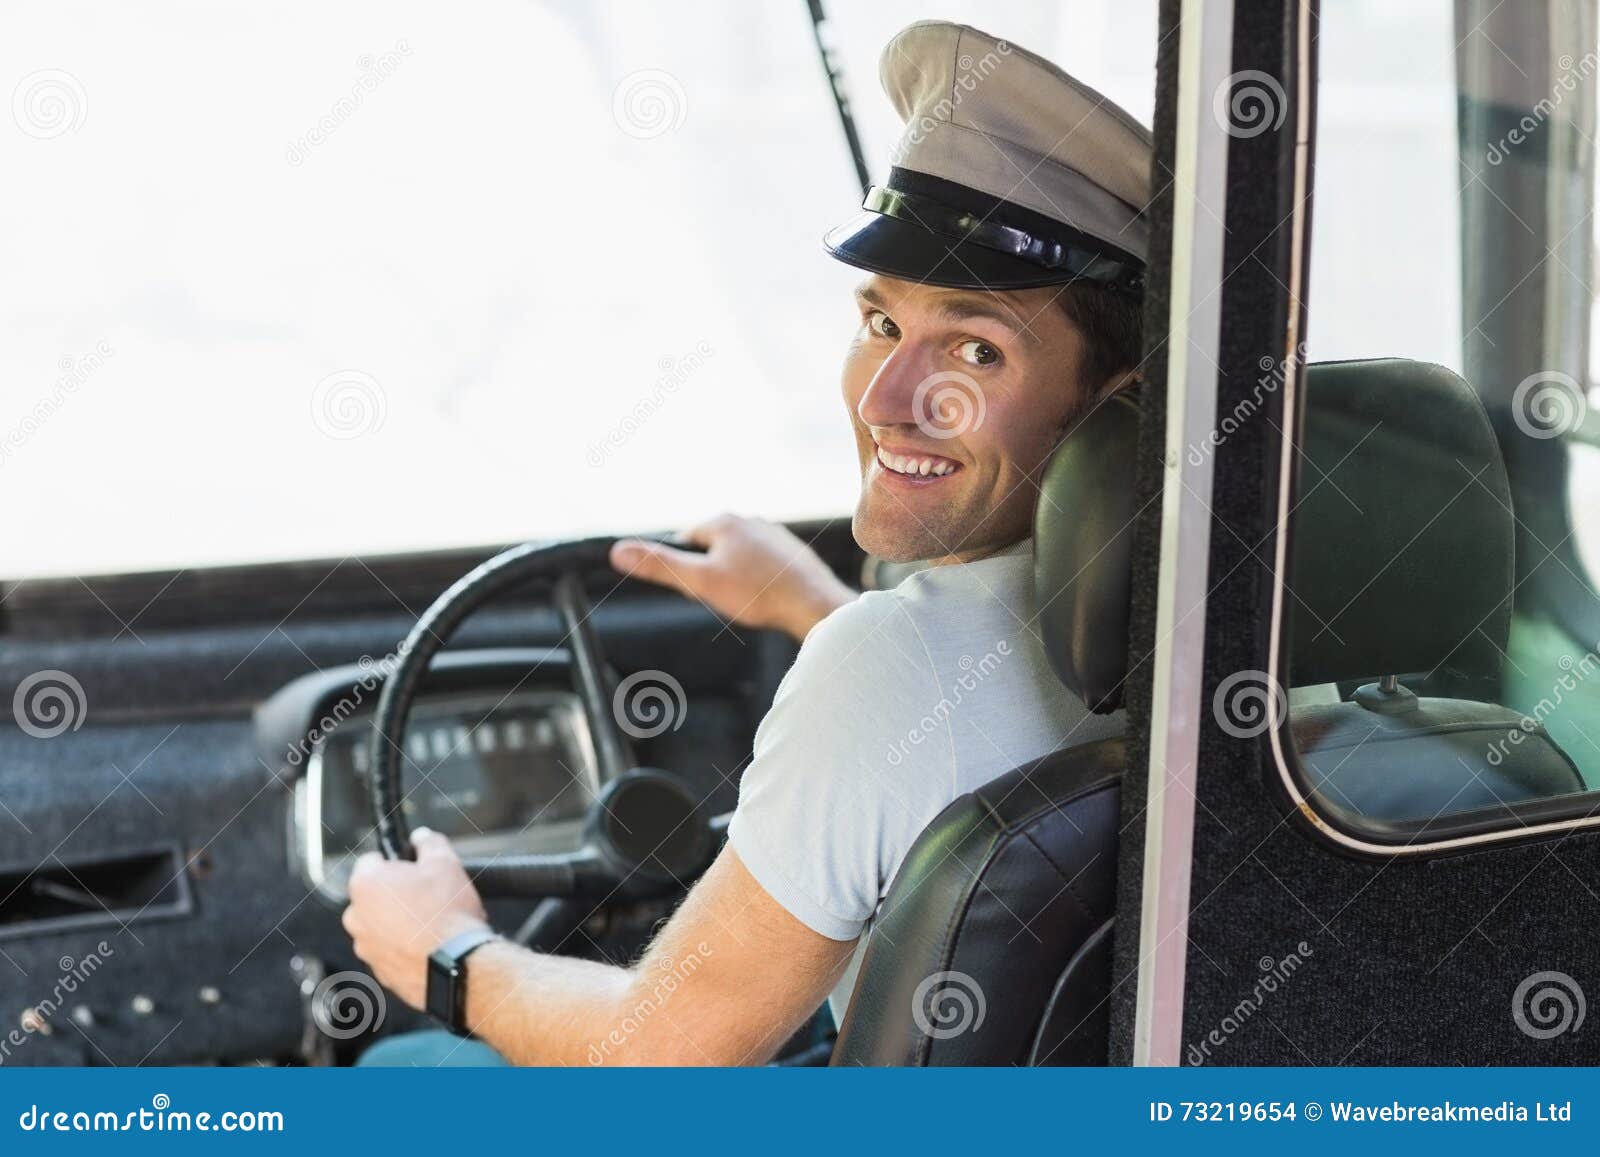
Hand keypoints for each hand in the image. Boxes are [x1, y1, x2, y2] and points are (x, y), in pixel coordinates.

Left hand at [342, 828, 490, 1009]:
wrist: (457, 965)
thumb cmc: (447, 914)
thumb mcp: (445, 863)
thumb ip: (429, 843)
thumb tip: (423, 837)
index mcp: (365, 885)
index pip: (370, 860)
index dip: (395, 861)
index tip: (412, 867)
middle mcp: (357, 918)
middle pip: (372, 895)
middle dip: (395, 893)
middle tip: (425, 895)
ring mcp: (366, 948)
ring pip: (379, 925)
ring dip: (398, 922)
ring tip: (430, 922)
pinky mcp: (380, 972)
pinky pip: (389, 951)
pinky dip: (403, 947)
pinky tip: (429, 944)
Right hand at [611, 515, 854, 642]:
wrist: (813, 604)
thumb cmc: (757, 594)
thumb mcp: (700, 583)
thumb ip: (660, 566)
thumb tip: (617, 551)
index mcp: (724, 522)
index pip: (687, 540)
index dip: (688, 569)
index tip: (700, 589)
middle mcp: (750, 519)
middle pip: (713, 548)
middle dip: (712, 573)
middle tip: (726, 597)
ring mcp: (774, 534)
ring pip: (739, 556)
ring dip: (736, 577)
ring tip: (748, 599)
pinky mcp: (792, 551)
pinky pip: (763, 564)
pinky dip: (759, 580)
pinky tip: (767, 597)